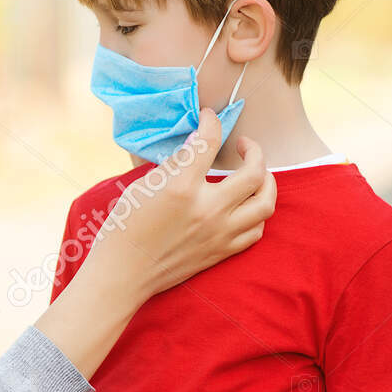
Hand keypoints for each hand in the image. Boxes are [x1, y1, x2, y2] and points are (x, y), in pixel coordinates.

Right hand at [86, 107, 276, 299]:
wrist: (124, 274)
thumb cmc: (125, 227)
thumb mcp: (143, 186)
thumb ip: (175, 163)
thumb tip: (198, 142)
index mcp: (182, 188)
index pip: (209, 142)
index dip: (212, 122)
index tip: (209, 118)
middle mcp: (207, 210)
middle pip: (254, 173)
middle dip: (254, 150)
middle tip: (245, 145)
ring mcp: (219, 234)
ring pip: (265, 203)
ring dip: (266, 182)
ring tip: (257, 174)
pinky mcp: (221, 252)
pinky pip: (256, 230)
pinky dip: (257, 213)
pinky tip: (247, 205)